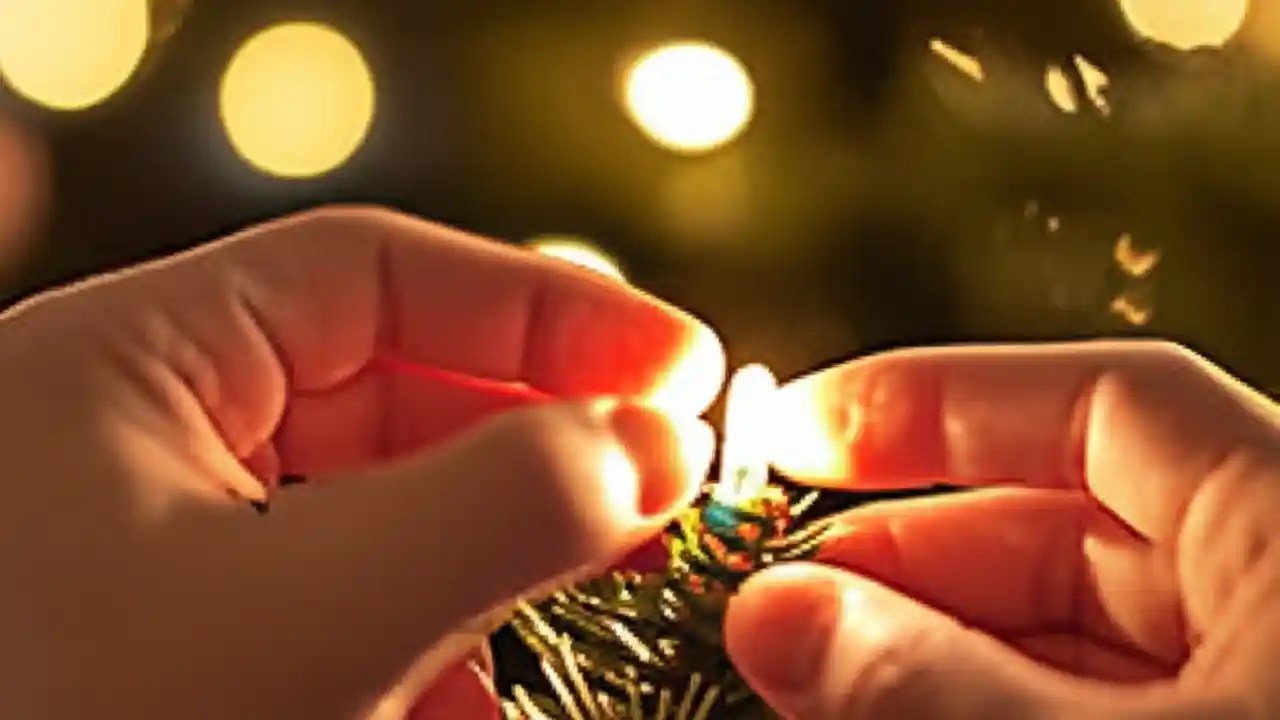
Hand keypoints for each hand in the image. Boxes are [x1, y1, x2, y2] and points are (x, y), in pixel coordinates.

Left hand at [0, 206, 723, 718]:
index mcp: (123, 364)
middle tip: (666, 476)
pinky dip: (429, 636)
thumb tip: (655, 444)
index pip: (373, 273)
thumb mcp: (313, 619)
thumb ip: (498, 507)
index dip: (545, 308)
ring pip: (376, 502)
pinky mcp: (187, 638)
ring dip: (496, 547)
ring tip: (607, 581)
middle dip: (537, 436)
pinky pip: (337, 600)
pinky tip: (483, 698)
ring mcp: (156, 545)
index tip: (682, 363)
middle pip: (389, 384)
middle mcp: (134, 434)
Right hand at [726, 342, 1279, 718]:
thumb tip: (774, 616)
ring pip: (1054, 631)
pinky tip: (873, 712)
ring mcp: (1251, 684)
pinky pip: (1075, 706)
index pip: (1103, 403)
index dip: (933, 401)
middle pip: (1054, 527)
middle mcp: (1277, 593)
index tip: (794, 427)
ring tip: (800, 669)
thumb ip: (944, 686)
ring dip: (917, 648)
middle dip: (897, 558)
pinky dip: (971, 707)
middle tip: (773, 595)